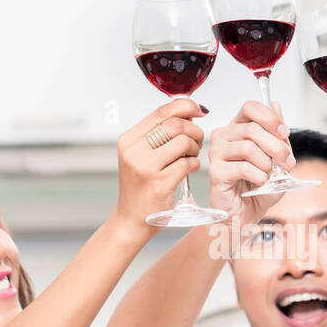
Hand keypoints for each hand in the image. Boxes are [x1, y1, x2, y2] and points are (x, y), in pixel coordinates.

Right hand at [114, 98, 207, 231]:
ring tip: (192, 156)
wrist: (132, 220)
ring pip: (183, 142)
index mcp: (128, 140)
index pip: (161, 112)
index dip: (185, 106)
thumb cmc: (141, 187)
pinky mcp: (159, 183)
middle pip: (175, 124)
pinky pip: (187, 163)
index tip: (198, 110)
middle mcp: (133, 151)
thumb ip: (159, 133)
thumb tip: (188, 110)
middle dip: (194, 130)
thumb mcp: (141, 156)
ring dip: (195, 148)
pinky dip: (195, 164)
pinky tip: (190, 168)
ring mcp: (145, 167)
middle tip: (196, 141)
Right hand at [206, 100, 294, 226]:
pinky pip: (243, 167)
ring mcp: (216, 153)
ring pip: (248, 147)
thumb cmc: (258, 189)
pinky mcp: (215, 171)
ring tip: (268, 176)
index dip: (270, 117)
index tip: (285, 133)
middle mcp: (224, 136)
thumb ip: (277, 135)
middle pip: (253, 128)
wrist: (246, 216)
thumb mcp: (277, 160)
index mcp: (238, 128)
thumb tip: (276, 105)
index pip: (250, 108)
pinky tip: (259, 182)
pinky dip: (258, 176)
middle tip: (287, 163)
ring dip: (267, 164)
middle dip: (276, 146)